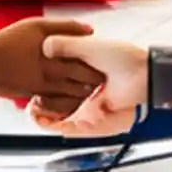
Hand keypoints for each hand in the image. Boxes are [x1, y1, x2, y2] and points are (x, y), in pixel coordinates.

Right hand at [0, 18, 104, 102]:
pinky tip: (74, 97)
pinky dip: (69, 100)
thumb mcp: (36, 25)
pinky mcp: (37, 97)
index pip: (84, 57)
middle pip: (83, 77)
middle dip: (95, 77)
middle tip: (106, 75)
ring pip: (74, 92)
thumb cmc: (6, 43)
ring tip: (94, 87)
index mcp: (56, 54)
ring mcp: (45, 88)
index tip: (105, 56)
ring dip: (85, 90)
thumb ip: (64, 26)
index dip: (97, 57)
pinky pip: (59, 102)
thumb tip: (89, 29)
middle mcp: (53, 73)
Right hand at [29, 35, 147, 136]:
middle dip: (40, 103)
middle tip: (30, 99)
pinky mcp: (93, 122)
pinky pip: (69, 128)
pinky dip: (54, 124)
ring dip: (43, 115)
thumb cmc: (125, 59)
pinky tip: (41, 117)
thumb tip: (44, 43)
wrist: (142, 76)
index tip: (30, 79)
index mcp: (86, 76)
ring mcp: (89, 110)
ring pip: (60, 118)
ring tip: (31, 108)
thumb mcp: (88, 46)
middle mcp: (87, 95)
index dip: (43, 84)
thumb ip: (66, 45)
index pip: (58, 84)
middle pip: (57, 104)